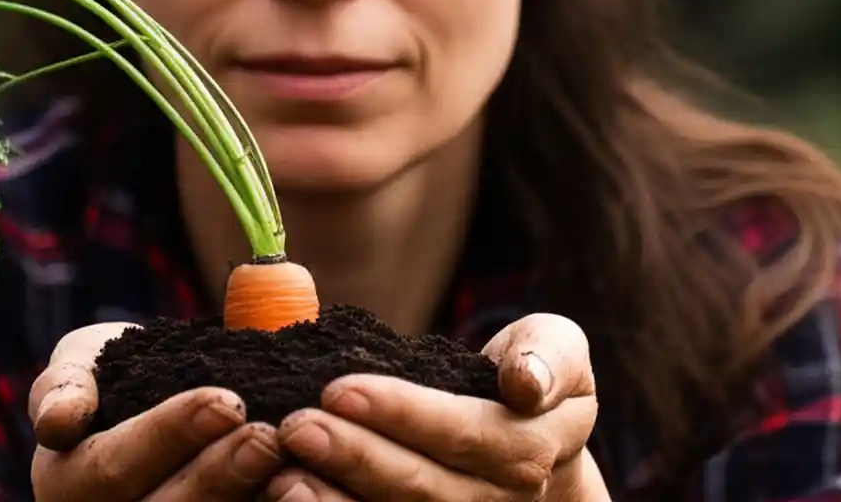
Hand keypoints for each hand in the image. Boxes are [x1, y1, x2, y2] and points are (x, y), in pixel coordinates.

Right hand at [28, 322, 283, 500]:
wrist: (154, 398)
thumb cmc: (114, 378)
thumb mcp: (81, 365)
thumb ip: (65, 386)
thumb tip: (60, 422)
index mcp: (66, 484)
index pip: (112, 467)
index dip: (169, 436)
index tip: (225, 401)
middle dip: (218, 473)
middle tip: (267, 435)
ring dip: (244, 496)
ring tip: (285, 457)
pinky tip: (299, 487)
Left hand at [264, 313, 605, 501]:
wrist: (539, 455)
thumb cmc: (531, 387)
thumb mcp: (558, 353)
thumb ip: (548, 355)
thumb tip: (526, 381)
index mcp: (530, 448)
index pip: (463, 432)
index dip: (402, 414)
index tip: (340, 387)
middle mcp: (499, 500)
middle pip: (423, 486)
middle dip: (355, 456)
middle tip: (296, 425)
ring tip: (282, 476)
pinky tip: (287, 499)